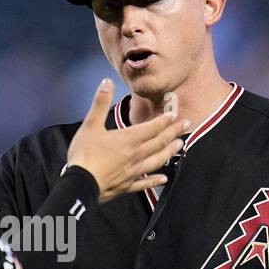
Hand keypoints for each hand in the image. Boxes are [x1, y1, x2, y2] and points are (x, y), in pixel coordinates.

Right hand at [65, 79, 187, 203]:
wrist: (80, 183)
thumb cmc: (85, 154)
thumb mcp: (90, 124)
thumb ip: (100, 103)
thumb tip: (107, 82)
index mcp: (128, 139)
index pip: (152, 127)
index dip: (165, 120)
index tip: (175, 114)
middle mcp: (136, 155)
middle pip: (159, 142)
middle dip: (174, 133)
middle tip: (188, 125)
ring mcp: (133, 172)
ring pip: (157, 160)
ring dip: (170, 152)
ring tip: (181, 146)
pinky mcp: (127, 185)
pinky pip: (145, 182)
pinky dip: (155, 179)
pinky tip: (164, 178)